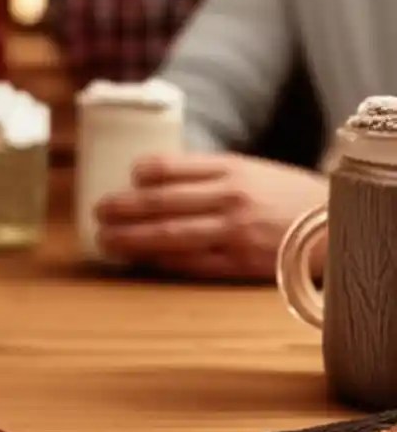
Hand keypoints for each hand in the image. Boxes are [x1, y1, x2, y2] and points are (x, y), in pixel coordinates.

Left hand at [95, 153, 327, 279]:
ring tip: (106, 241)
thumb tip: (147, 179)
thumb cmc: (283, 196)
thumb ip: (205, 173)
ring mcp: (234, 232)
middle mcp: (229, 198)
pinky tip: (142, 262)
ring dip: (132, 239)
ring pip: (170, 236)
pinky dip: (162, 262)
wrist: (334, 227)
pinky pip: (191, 264)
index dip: (141, 174)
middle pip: (162, 203)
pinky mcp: (239, 263)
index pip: (171, 167)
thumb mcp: (249, 170)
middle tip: (97, 213)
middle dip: (123, 209)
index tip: (123, 179)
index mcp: (230, 169)